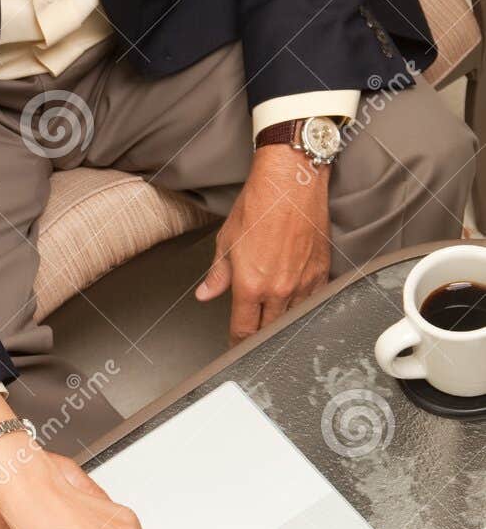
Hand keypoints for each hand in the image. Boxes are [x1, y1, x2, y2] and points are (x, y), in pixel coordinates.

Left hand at [195, 144, 331, 342]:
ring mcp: (303, 283)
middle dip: (258, 337)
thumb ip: (218, 274)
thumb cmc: (259, 204)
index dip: (236, 342)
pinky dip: (304, 308)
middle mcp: (279, 289)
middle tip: (251, 338)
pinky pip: (314, 302)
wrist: (291, 182)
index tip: (234, 346)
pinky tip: (296, 306)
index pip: (243, 330)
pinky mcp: (322, 272)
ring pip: (292, 319)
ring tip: (272, 324)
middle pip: (268, 330)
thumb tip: (207, 294)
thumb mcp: (227, 240)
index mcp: (250, 284)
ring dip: (281, 324)